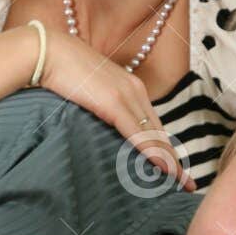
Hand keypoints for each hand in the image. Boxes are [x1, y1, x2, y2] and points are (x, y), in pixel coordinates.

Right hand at [40, 29, 194, 187]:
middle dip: (174, 158)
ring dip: (169, 161)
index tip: (174, 167)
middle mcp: (135, 90)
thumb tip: (100, 127)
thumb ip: (101, 105)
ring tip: (180, 182)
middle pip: (160, 131)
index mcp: (130, 87)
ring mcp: (126, 96)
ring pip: (154, 135)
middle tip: (187, 183)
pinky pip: (138, 133)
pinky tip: (164, 168)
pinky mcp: (114, 103)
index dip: (165, 147)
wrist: (48, 52)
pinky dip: (153, 152)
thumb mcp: (89, 90)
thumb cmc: (62, 71)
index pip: (153, 123)